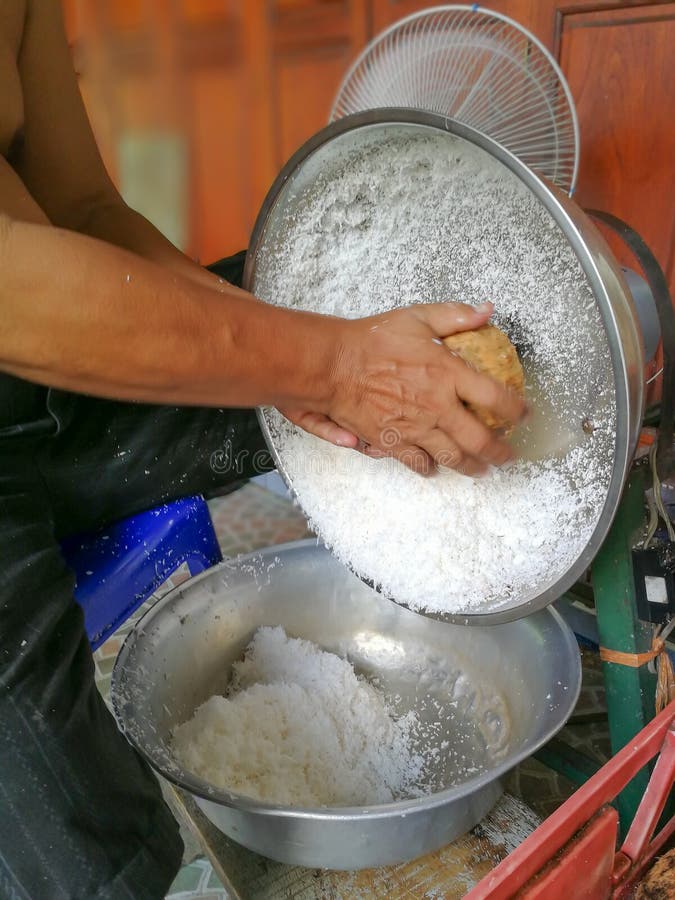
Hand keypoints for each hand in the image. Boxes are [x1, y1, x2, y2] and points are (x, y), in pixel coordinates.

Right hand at [281, 302, 526, 475]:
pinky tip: (435, 469)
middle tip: (509, 457)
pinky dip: (429, 468)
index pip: (496, 398)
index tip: (524, 415)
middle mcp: (437, 407)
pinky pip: (417, 462)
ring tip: (481, 471)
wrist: (332, 366)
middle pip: (480, 440)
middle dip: (499, 452)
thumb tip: (486, 310)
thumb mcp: (416, 317)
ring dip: (471, 467)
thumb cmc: (372, 340)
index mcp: (448, 375)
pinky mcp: (393, 441)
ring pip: (452, 458)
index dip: (516, 410)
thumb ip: (455, 316)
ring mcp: (415, 428)